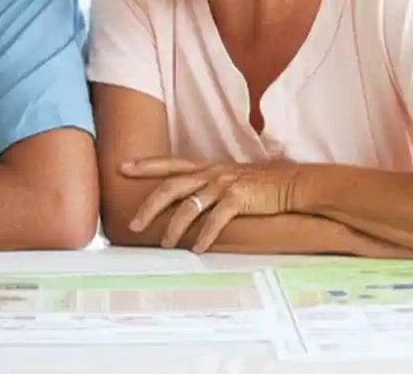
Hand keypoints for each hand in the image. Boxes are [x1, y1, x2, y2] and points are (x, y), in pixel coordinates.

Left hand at [121, 157, 301, 252]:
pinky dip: (204, 235)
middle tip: (133, 225)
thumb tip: (185, 203)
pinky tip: (196, 249)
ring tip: (164, 244)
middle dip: (149, 205)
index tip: (121, 168)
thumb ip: (207, 185)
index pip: (169, 164)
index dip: (145, 164)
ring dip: (174, 227)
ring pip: (189, 206)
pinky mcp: (238, 198)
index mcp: (207, 167)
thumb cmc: (259, 184)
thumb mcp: (229, 178)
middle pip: (171, 186)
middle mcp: (211, 172)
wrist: (291, 184)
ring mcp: (224, 184)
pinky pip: (215, 220)